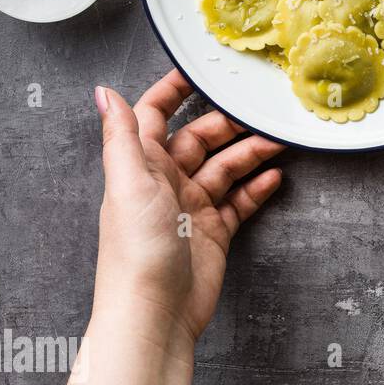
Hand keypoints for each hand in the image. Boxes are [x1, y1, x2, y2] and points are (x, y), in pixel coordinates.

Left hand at [93, 71, 284, 356]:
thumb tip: (105, 92)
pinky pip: (240, 201)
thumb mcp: (129, 183)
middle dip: (230, 124)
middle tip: (262, 112)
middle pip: (201, 139)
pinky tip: (276, 179)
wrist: (156, 311)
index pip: (155, 114)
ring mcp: (192, 207)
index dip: (175, 90)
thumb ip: (123, 136)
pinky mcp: (214, 231)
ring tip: (279, 143)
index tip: (202, 72)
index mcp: (141, 166)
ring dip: (251, 153)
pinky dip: (258, 188)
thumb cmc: (137, 251)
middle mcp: (166, 183)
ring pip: (226, 167)